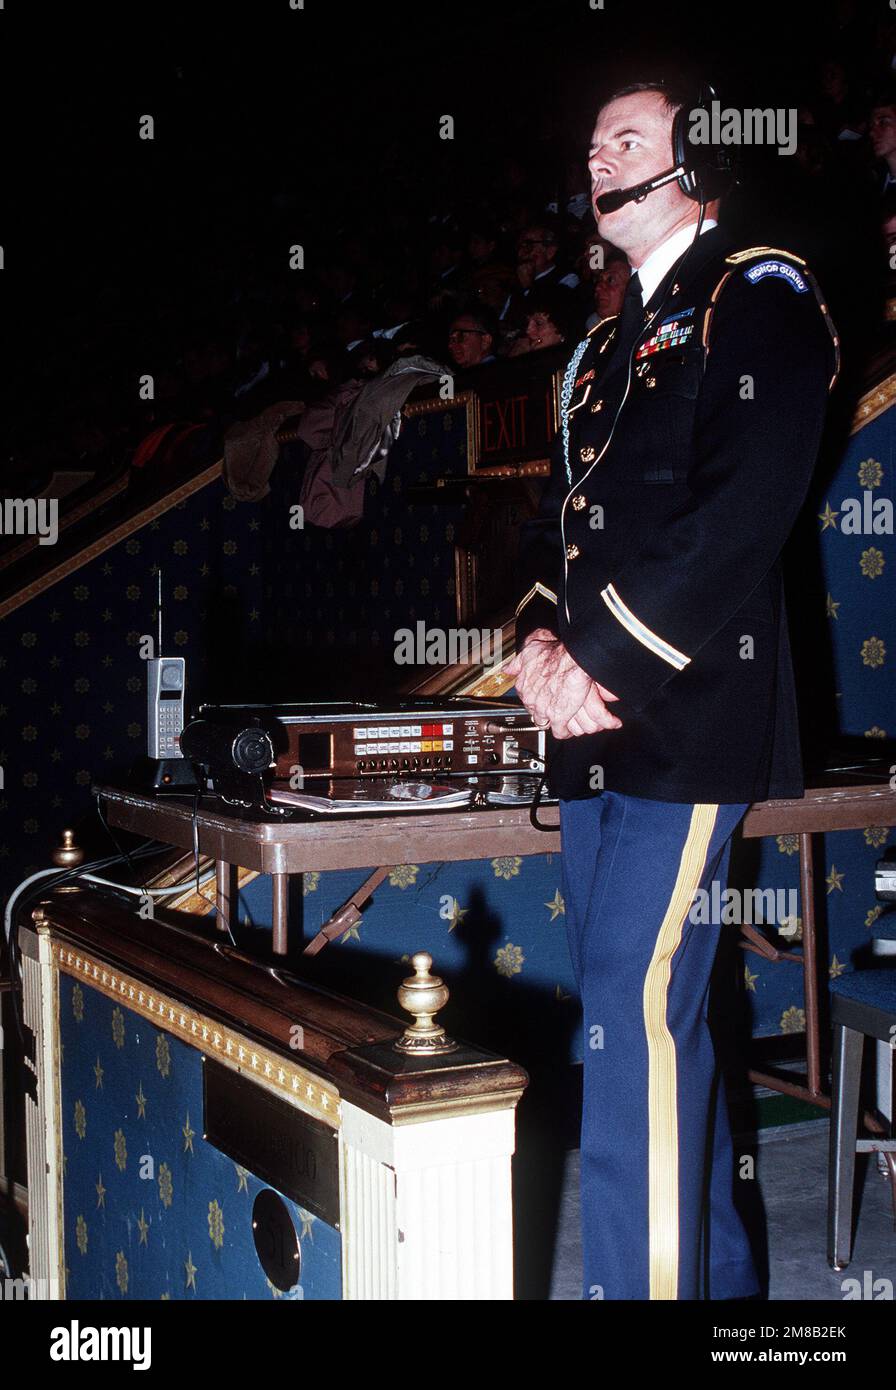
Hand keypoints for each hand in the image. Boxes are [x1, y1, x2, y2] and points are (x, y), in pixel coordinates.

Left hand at [505, 632, 621, 737]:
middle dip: (543, 712)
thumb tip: (508, 669)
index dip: (535, 700)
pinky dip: (564, 731)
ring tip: (561, 718)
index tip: (540, 699)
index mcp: (524, 686)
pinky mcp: (558, 717)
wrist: (572, 660)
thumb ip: (517, 664)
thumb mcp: (529, 653)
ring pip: (545, 723)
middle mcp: (531, 699)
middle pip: (534, 713)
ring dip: (552, 722)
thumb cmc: (554, 655)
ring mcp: (544, 710)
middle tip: (553, 708)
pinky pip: (559, 732)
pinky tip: (568, 727)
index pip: (526, 699)